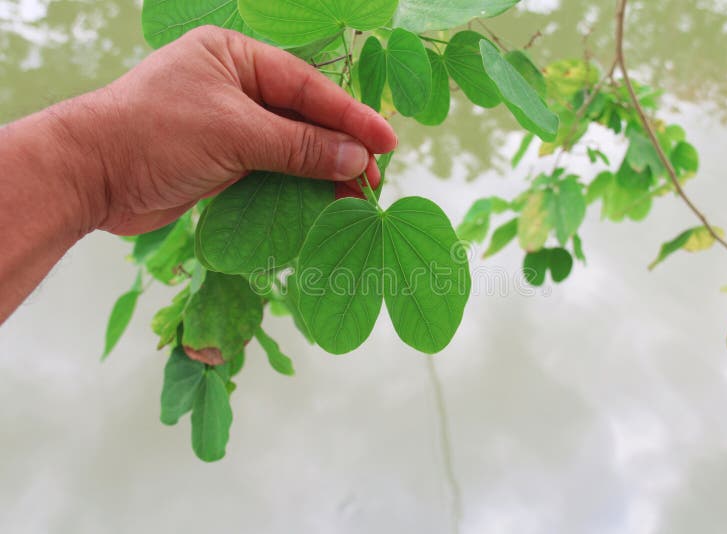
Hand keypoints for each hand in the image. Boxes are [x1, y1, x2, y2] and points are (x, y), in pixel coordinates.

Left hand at [67, 26, 396, 234]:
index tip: (386, 141)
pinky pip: (272, 170)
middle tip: (375, 177)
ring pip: (290, 146)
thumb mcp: (233, 133)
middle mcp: (235, 86)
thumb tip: (356, 159)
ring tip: (357, 194)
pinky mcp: (223, 161)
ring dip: (323, 170)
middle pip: (303, 116)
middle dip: (340, 147)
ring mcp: (229, 125)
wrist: (90, 177)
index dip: (351, 115)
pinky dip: (297, 185)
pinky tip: (322, 199)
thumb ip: (298, 146)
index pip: (307, 86)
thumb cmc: (154, 135)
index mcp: (235, 57)